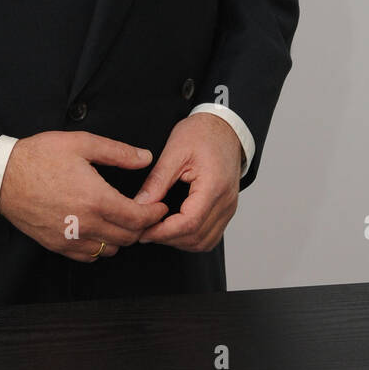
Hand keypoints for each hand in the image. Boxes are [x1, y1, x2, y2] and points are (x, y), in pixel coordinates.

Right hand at [0, 130, 168, 260]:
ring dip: (122, 237)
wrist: (3, 176)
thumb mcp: (82, 143)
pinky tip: (100, 230)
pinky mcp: (57, 245)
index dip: (155, 214)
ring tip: (123, 220)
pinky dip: (100, 247)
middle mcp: (85, 224)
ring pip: (110, 249)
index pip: (138, 218)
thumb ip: (118, 152)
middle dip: (142, 226)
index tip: (160, 207)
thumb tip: (146, 157)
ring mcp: (70, 238)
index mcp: (96, 199)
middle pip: (128, 237)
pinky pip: (89, 256)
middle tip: (146, 212)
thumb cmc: (41, 156)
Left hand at [134, 111, 242, 252]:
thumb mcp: (174, 150)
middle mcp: (225, 201)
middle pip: (196, 237)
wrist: (224, 127)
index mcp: (213, 185)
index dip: (163, 232)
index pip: (189, 223)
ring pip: (204, 242)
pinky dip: (192, 238)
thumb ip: (157, 180)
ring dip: (179, 241)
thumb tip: (139, 205)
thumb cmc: (202, 133)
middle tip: (144, 230)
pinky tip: (175, 228)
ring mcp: (229, 207)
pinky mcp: (227, 209)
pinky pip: (211, 235)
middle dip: (168, 238)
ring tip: (158, 230)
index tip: (143, 230)